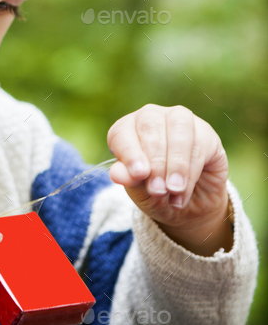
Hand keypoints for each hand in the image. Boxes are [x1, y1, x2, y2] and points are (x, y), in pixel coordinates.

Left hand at [107, 104, 231, 255]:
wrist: (189, 207)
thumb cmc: (156, 194)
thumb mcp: (139, 192)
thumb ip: (129, 180)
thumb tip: (116, 174)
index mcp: (128, 128)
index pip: (122, 132)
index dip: (129, 153)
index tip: (138, 174)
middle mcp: (153, 117)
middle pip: (151, 128)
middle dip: (155, 162)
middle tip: (157, 190)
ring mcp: (181, 120)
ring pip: (178, 131)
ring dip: (176, 164)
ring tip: (173, 190)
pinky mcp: (206, 133)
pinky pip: (199, 145)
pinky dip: (191, 172)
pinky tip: (183, 192)